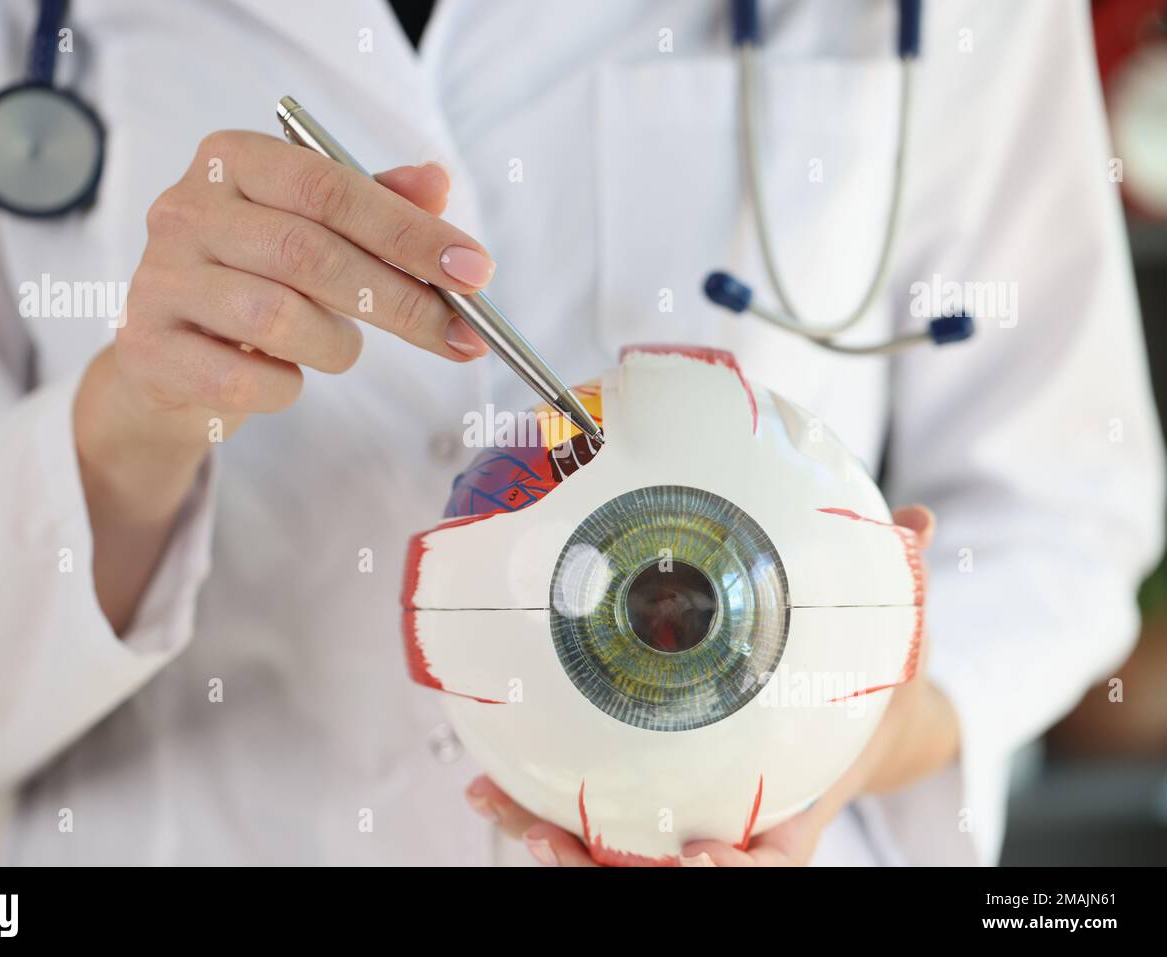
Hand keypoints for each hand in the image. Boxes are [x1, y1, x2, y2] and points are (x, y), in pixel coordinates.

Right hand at [110, 129, 492, 447]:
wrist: (171, 354)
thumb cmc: (258, 277)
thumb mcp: (316, 229)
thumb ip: (376, 203)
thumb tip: (437, 183)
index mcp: (231, 160)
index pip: (330, 187)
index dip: (410, 233)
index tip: (476, 272)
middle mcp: (184, 210)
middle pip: (310, 254)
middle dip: (402, 301)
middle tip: (460, 335)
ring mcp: (158, 280)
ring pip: (278, 318)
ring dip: (336, 346)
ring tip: (339, 348)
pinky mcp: (146, 349)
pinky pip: (245, 380)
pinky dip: (285, 388)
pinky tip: (285, 376)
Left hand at [464, 505, 960, 865]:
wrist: (846, 726)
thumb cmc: (864, 693)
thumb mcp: (892, 646)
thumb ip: (900, 591)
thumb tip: (922, 526)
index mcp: (796, 803)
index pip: (772, 857)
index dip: (736, 869)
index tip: (699, 858)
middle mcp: (735, 824)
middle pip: (670, 872)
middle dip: (609, 867)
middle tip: (553, 840)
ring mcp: (686, 818)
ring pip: (616, 854)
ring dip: (553, 837)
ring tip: (498, 804)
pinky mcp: (648, 802)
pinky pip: (592, 815)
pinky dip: (538, 804)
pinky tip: (488, 780)